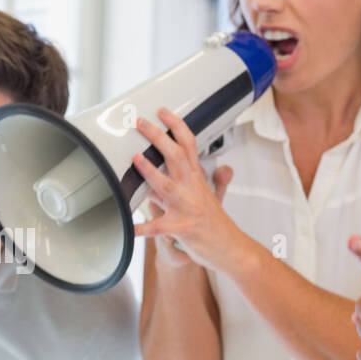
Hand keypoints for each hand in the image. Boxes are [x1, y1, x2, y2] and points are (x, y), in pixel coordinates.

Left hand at [130, 108, 247, 273]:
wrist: (229, 247)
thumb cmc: (214, 221)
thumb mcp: (208, 194)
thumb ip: (198, 179)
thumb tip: (204, 167)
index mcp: (196, 178)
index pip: (188, 144)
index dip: (176, 126)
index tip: (163, 112)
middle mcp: (192, 189)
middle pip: (176, 157)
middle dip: (159, 138)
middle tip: (141, 124)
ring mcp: (187, 208)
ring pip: (167, 186)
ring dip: (151, 172)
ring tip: (136, 160)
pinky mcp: (182, 229)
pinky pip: (160, 228)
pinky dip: (144, 228)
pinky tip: (131, 227)